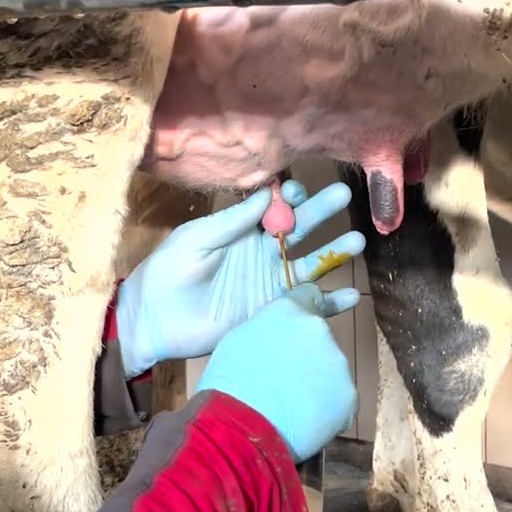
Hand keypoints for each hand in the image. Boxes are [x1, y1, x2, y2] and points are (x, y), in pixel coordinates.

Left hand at [116, 180, 362, 377]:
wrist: (154, 320)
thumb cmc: (168, 271)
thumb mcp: (196, 238)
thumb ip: (231, 221)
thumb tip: (268, 195)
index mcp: (242, 230)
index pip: (275, 207)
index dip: (289, 197)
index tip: (298, 191)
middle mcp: (261, 253)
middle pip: (300, 229)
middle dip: (322, 212)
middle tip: (344, 196)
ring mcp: (269, 283)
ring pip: (310, 264)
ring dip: (334, 253)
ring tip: (357, 241)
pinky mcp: (271, 312)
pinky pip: (306, 305)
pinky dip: (329, 303)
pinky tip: (351, 296)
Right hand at [196, 284, 357, 461]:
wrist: (239, 428)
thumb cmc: (227, 384)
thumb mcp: (240, 339)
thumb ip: (268, 329)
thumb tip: (280, 337)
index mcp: (289, 311)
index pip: (309, 297)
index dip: (302, 315)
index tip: (298, 329)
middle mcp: (319, 330)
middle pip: (319, 339)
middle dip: (306, 356)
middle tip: (281, 380)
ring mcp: (337, 364)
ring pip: (330, 371)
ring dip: (316, 384)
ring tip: (289, 405)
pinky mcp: (349, 396)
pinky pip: (339, 401)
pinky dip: (326, 411)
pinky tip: (303, 421)